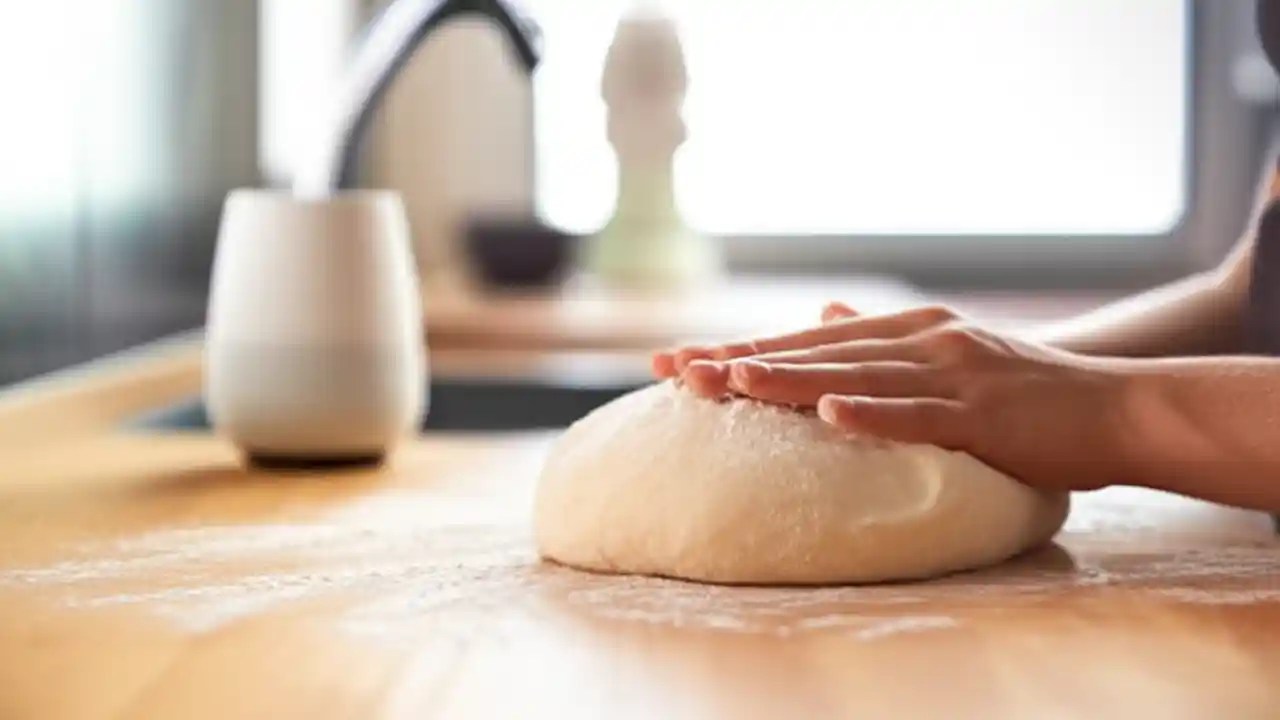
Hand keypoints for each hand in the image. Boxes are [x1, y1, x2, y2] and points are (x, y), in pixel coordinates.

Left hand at [653, 305, 1130, 492]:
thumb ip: (882, 337)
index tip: (678, 359)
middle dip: (740, 361)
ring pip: (856, 376)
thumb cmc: (1025, 393)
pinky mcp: (982, 412)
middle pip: (815, 353)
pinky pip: (918, 415)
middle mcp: (921, 342)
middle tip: (673, 368)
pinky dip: (873, 413)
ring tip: (729, 381)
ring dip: (790, 379)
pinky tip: (829, 413)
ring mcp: (951, 373)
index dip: (740, 349)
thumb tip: (825, 314)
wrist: (1114, 409)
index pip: (806, 342)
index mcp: (907, 332)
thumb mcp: (947, 355)